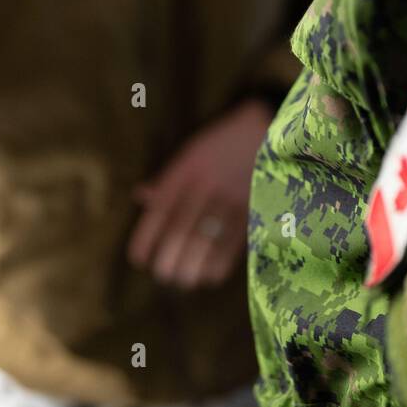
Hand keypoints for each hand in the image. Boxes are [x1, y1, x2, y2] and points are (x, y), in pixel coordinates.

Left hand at [126, 98, 273, 288]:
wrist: (268, 126)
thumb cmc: (223, 142)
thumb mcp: (192, 151)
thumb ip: (168, 178)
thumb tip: (140, 195)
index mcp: (188, 167)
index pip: (162, 207)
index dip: (147, 235)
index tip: (138, 259)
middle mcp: (208, 182)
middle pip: (183, 226)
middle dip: (171, 255)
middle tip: (163, 275)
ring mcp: (233, 194)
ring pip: (209, 236)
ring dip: (194, 263)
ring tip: (184, 280)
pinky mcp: (255, 205)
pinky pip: (236, 238)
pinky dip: (222, 260)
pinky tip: (211, 274)